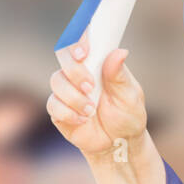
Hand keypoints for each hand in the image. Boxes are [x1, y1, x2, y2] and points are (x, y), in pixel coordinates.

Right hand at [47, 33, 147, 160]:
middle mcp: (79, 71)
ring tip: (91, 110)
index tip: (84, 52)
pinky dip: (68, 112)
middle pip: (63, 55)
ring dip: (74, 96)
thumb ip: (120, 76)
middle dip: (74, 70)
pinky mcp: (59, 109)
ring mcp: (67, 90)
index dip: (79, 40)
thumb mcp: (130, 96)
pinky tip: (82, 120)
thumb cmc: (127, 115)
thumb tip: (119, 52)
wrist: (118, 143)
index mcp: (98, 62)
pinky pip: (53, 104)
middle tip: (90, 86)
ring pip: (57, 81)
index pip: (83, 40)